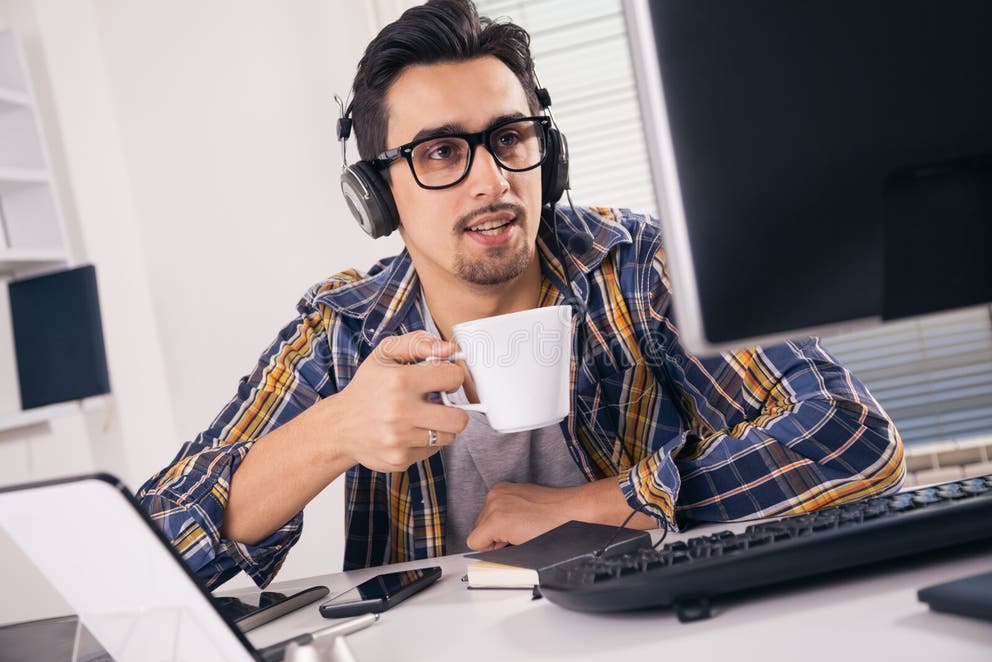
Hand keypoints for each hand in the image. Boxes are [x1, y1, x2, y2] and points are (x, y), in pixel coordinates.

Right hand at [330, 331, 469, 472]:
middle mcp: (400, 412)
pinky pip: (432, 451)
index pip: (453, 378)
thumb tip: (449, 350)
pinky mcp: (399, 458)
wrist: (339, 426)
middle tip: (440, 405)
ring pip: (448, 436)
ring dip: (440, 426)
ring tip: (423, 418)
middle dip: (455, 410)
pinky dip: (425, 442)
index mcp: (400, 381)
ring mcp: (400, 438)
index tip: (442, 381)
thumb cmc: (366, 388)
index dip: (452, 377)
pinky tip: (410, 432)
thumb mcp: (385, 354)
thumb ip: (418, 343)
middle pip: (459, 419)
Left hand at [466, 479, 660, 550]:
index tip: (515, 531)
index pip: (484, 520)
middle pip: (479, 527)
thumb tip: (495, 534)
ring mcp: (493, 507)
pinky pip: (476, 544)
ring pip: (479, 537)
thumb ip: (506, 512)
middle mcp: (493, 495)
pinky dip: (491, 550)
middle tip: (521, 533)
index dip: (498, 533)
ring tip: (522, 534)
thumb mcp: (524, 505)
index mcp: (500, 490)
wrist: (571, 512)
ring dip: (497, 542)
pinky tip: (514, 540)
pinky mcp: (496, 521)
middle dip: (496, 537)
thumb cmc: (554, 514)